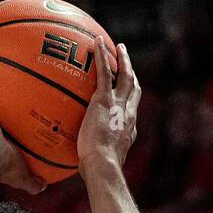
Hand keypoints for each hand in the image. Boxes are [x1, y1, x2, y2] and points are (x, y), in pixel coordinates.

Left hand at [77, 38, 139, 179]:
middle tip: (127, 62)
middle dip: (131, 73)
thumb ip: (92, 159)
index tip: (127, 95)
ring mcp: (118, 105)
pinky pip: (104, 72)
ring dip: (122, 60)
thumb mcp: (99, 163)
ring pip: (125, 76)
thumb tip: (79, 166)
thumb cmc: (98, 170)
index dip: (130, 100)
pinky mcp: (105, 100)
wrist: (103, 164)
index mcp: (128, 128)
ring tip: (117, 47)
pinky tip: (97, 43)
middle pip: (133, 88)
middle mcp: (128, 113)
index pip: (131, 110)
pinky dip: (102, 56)